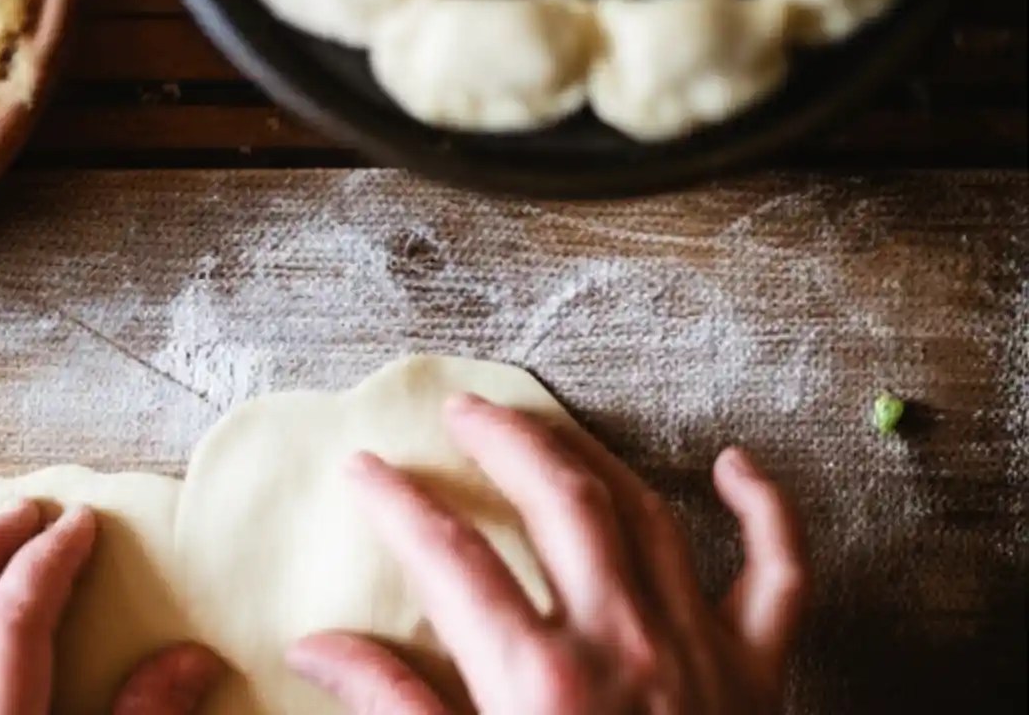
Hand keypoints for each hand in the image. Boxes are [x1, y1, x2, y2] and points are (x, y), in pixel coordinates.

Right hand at [288, 394, 808, 713]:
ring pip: (647, 512)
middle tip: (461, 411)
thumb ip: (396, 711)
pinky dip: (764, 512)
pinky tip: (733, 466)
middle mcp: (623, 645)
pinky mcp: (758, 673)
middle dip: (503, 441)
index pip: (450, 558)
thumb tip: (318, 649)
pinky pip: (778, 573)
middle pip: (557, 502)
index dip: (398, 504)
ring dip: (593, 455)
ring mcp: (699, 650)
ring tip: (548, 424)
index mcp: (540, 683)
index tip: (367, 471)